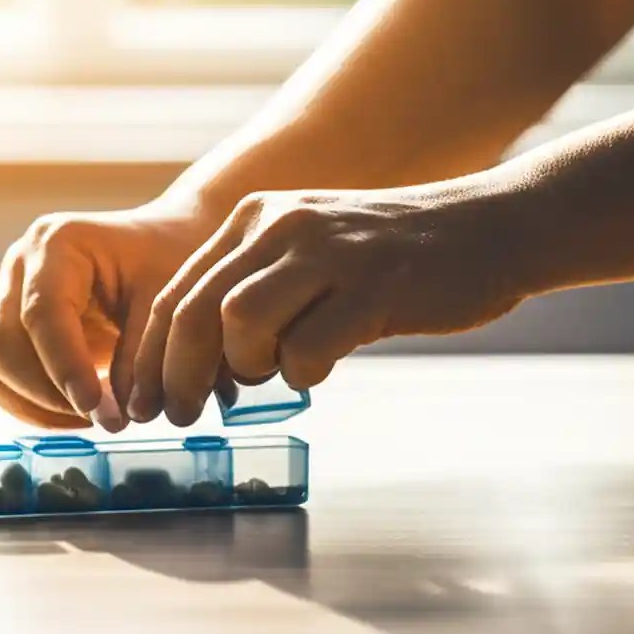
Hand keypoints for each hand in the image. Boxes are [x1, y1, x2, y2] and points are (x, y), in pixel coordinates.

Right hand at [0, 201, 217, 431]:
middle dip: (47, 392)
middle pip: (0, 343)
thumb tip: (113, 415)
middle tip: (105, 416)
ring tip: (98, 414)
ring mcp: (8, 296)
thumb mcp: (168, 300)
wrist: (162, 243)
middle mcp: (20, 266)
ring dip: (38, 404)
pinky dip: (34, 406)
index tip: (95, 406)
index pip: (42, 312)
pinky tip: (80, 410)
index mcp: (57, 243)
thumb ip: (141, 355)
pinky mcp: (10, 328)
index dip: (64, 366)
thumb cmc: (167, 259)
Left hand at [128, 178, 529, 425]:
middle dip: (177, 374)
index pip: (179, 291)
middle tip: (181, 415)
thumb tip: (204, 365)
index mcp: (257, 218)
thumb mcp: (310, 251)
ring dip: (246, 365)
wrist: (490, 227)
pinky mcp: (375, 286)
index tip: (143, 402)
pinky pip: (308, 346)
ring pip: (240, 320)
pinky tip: (324, 365)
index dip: (152, 355)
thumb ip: (257, 290)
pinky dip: (305, 371)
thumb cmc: (393, 256)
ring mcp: (329, 252)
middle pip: (197, 309)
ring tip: (272, 373)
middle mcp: (282, 224)